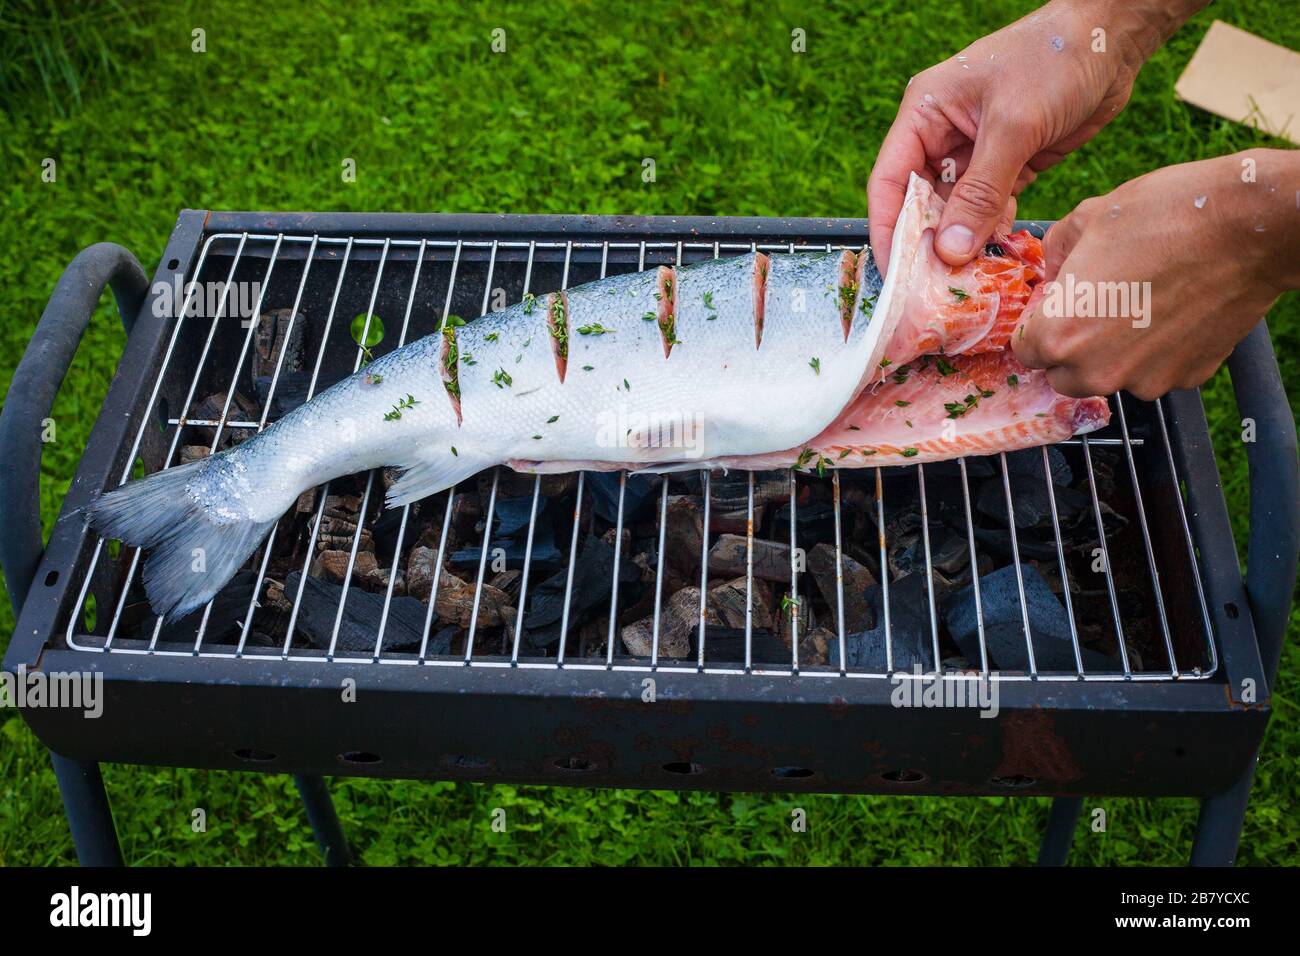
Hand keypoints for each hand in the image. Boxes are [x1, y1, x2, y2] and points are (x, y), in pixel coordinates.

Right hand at [867, 0, 1201, 274]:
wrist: (1114, 38)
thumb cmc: (1054, 59)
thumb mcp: (1013, 126)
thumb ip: (981, 192)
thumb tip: (950, 251)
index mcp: (925, 114)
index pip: (892, 180)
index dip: (888, 228)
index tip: (894, 272)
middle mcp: (943, 135)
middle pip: (921, 202)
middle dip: (927, 244)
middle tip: (933, 289)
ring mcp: (977, 152)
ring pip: (957, 212)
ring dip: (962, 244)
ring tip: (966, 283)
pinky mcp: (1011, 165)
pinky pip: (991, 210)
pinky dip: (993, 234)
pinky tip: (998, 259)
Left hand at [1012, 150, 1299, 399]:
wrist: (1248, 226)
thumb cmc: (1163, 216)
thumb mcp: (1087, 219)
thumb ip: (1053, 254)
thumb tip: (1050, 274)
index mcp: (1060, 335)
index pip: (1025, 349)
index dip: (1038, 323)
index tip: (1056, 304)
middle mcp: (1097, 371)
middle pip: (1062, 374)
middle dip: (1069, 346)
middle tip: (1094, 306)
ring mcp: (1145, 380)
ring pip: (1109, 376)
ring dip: (1112, 352)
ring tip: (1137, 302)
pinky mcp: (1186, 378)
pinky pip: (1154, 371)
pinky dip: (1155, 351)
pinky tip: (1170, 311)